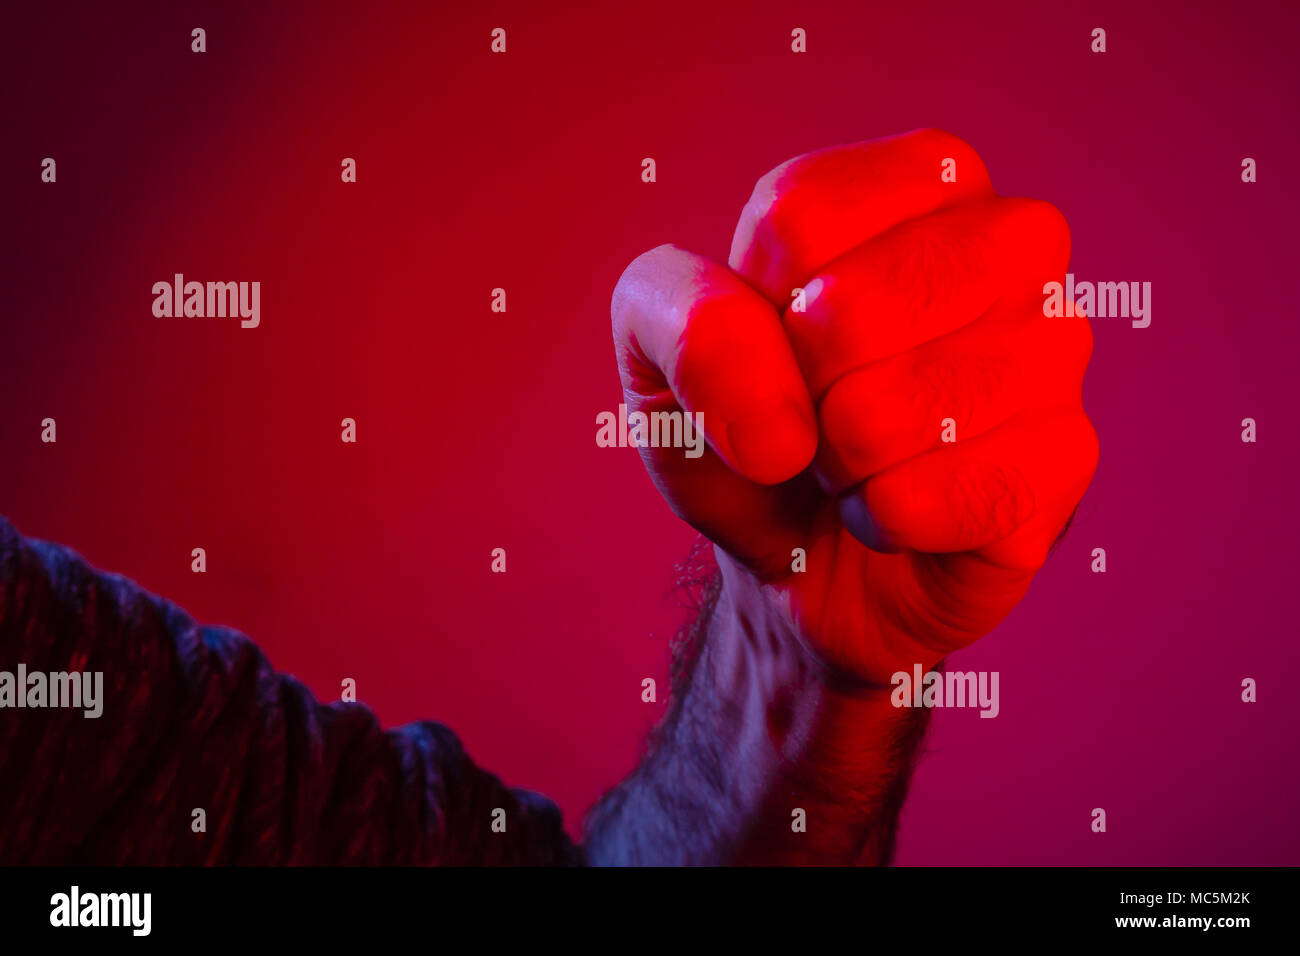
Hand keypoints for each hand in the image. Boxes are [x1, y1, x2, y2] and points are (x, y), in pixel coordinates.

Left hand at [611, 128, 1097, 685]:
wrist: (795, 561)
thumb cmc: (746, 433)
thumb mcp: (660, 359)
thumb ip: (677, 320)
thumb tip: (776, 420)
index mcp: (911, 182)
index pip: (801, 215)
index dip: (754, 308)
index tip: (771, 341)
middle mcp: (1003, 243)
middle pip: (856, 309)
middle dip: (800, 391)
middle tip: (815, 413)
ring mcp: (1053, 346)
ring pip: (905, 410)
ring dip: (844, 464)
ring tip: (856, 461)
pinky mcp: (1067, 455)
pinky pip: (952, 493)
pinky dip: (890, 521)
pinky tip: (898, 511)